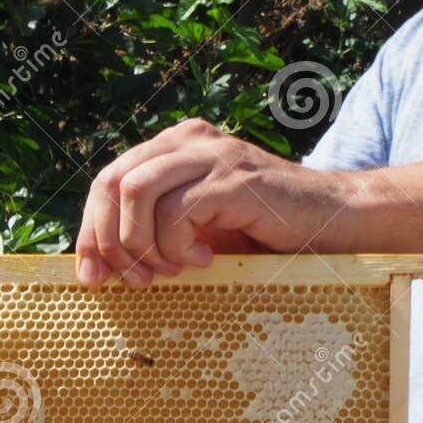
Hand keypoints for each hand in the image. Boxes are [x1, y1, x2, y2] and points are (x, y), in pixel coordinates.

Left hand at [74, 118, 357, 287]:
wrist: (332, 224)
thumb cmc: (262, 235)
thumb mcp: (194, 234)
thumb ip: (149, 236)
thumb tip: (96, 267)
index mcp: (173, 149)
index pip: (107, 182)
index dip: (89, 232)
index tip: (92, 277)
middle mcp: (188, 143)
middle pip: (111, 182)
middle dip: (108, 240)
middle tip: (134, 279)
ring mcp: (211, 156)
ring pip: (136, 192)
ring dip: (142, 244)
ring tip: (171, 270)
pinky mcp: (232, 178)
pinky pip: (175, 211)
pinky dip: (177, 245)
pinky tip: (203, 260)